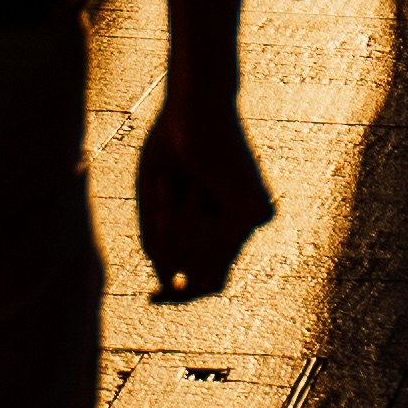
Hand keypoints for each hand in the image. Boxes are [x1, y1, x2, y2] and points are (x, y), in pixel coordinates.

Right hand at [134, 72, 274, 302]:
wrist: (193, 108)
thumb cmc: (172, 148)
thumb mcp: (156, 204)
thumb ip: (159, 244)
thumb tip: (166, 282)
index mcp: (223, 225)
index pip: (209, 281)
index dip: (180, 297)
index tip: (152, 299)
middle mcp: (243, 228)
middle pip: (205, 278)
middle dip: (171, 248)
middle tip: (164, 203)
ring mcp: (253, 222)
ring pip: (200, 261)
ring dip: (174, 228)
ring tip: (176, 185)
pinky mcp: (256, 213)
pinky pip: (207, 243)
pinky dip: (185, 218)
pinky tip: (190, 186)